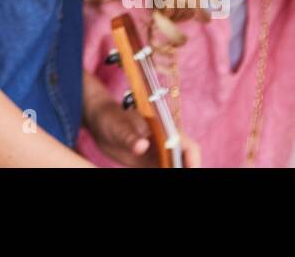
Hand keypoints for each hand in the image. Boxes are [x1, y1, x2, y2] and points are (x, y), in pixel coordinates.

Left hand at [84, 73, 201, 167]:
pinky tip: (150, 172)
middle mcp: (165, 143)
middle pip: (184, 160)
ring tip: (156, 172)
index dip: (192, 158)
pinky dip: (163, 172)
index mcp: (163, 129)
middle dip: (185, 168)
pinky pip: (162, 169)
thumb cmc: (111, 119)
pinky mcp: (150, 163)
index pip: (186, 144)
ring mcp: (159, 154)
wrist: (101, 123)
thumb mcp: (117, 128)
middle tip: (174, 175)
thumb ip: (129, 137)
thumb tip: (142, 146)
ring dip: (174, 169)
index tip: (191, 168)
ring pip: (174, 166)